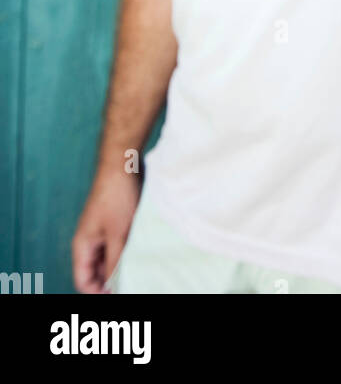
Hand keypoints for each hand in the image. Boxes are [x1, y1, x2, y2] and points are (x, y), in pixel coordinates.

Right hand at [72, 168, 141, 292]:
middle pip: (95, 272)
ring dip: (119, 266)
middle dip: (111, 281)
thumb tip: (116, 284)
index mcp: (82, 246)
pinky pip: (116, 245)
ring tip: (138, 270)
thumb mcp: (119, 234)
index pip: (83, 281)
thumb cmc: (117, 197)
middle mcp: (88, 241)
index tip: (120, 294)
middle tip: (133, 283)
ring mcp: (100, 231)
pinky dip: (125, 252)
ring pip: (107, 259)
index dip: (98, 293)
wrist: (122, 164)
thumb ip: (115, 261)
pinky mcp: (112, 223)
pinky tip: (140, 253)